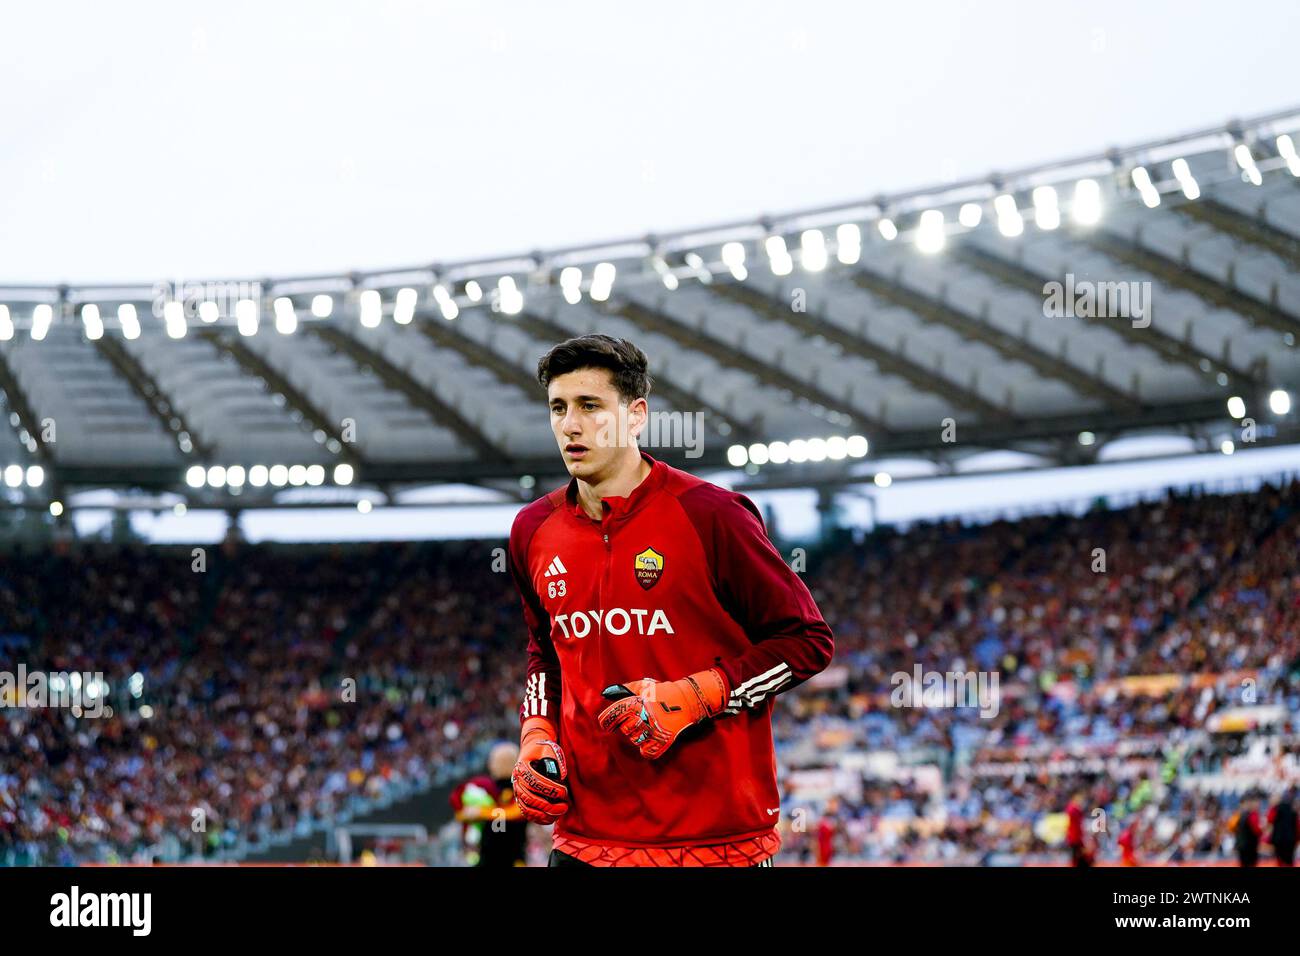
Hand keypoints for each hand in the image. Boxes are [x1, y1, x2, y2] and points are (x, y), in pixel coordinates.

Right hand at [512, 716, 568, 823]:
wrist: (532, 749)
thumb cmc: (543, 749)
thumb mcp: (549, 748)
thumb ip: (555, 760)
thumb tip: (562, 776)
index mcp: (522, 767)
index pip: (535, 781)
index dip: (550, 789)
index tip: (564, 792)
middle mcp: (517, 780)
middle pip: (530, 798)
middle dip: (548, 805)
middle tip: (564, 806)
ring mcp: (517, 790)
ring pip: (527, 808)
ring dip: (543, 814)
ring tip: (559, 813)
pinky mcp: (520, 798)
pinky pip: (526, 812)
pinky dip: (537, 818)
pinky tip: (550, 818)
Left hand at [597, 668, 726, 759]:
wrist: (688, 700)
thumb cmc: (663, 692)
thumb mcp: (644, 685)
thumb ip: (625, 688)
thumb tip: (606, 692)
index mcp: (636, 703)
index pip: (613, 716)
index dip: (607, 721)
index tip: (607, 724)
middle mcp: (643, 717)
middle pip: (625, 730)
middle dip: (628, 726)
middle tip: (637, 720)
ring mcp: (653, 731)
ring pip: (635, 740)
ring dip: (638, 735)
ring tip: (647, 727)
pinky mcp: (663, 741)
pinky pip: (647, 752)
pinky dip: (647, 749)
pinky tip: (650, 741)